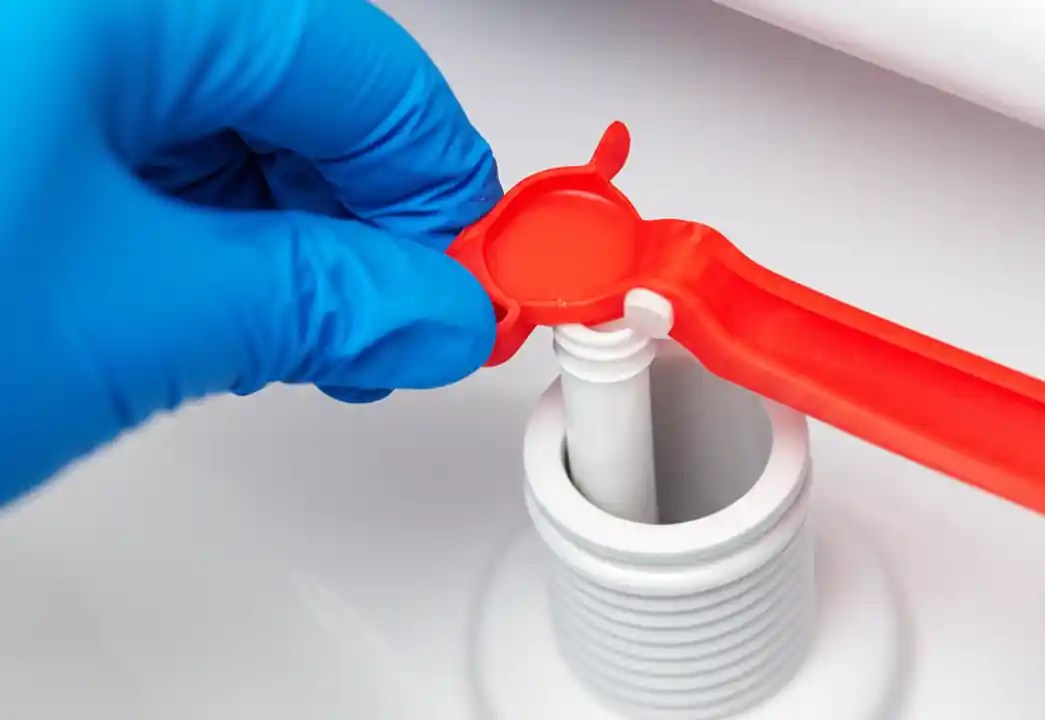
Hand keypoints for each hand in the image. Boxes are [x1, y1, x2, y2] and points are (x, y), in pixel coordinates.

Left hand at [0, 1, 501, 505]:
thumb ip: (323, 301)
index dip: (442, 191)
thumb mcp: (143, 316)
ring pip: (221, 115)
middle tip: (399, 319)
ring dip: (284, 227)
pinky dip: (200, 220)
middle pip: (297, 87)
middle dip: (364, 217)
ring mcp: (35, 48)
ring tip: (307, 331)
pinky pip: (143, 137)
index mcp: (121, 1)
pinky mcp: (9, 98)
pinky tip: (221, 295)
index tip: (477, 281)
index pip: (367, 73)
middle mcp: (75, 3)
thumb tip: (437, 309)